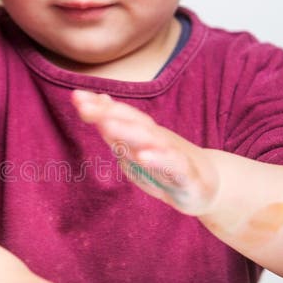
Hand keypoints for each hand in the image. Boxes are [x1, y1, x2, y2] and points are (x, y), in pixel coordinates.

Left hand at [72, 90, 218, 215]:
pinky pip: (172, 165)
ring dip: (128, 131)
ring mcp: (173, 155)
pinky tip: (143, 156)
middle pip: (133, 123)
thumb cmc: (165, 166)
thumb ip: (116, 129)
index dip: (99, 106)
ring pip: (150, 140)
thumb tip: (96, 103)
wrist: (207, 186)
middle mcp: (158, 139)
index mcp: (145, 133)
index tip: (75, 96)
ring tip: (106, 125)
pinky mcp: (186, 176)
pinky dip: (158, 159)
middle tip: (83, 107)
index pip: (121, 115)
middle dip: (108, 114)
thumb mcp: (136, 149)